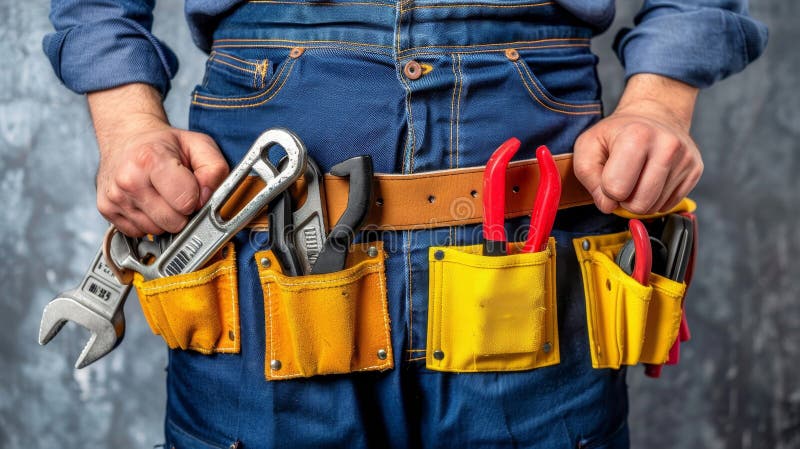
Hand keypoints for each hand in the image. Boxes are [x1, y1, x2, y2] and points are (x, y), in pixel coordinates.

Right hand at [88, 84, 228, 236]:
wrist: (126, 137)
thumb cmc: (164, 143)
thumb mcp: (199, 145)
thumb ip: (214, 170)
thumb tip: (207, 199)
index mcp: (150, 160)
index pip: (186, 202)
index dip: (196, 198)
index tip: (192, 187)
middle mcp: (128, 180)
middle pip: (173, 222)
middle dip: (182, 212)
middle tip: (178, 193)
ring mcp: (114, 197)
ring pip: (156, 231)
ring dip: (165, 218)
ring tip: (161, 194)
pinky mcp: (106, 209)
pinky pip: (139, 232)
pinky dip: (148, 221)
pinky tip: (147, 201)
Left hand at [574, 74, 703, 214]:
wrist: (653, 114)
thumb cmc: (616, 133)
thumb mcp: (588, 145)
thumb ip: (587, 176)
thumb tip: (607, 205)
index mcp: (638, 136)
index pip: (616, 189)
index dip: (606, 189)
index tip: (609, 174)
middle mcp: (668, 146)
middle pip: (639, 204)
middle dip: (625, 200)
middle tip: (623, 180)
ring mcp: (686, 159)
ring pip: (654, 207)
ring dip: (640, 200)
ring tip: (637, 177)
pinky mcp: (695, 170)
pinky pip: (669, 205)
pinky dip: (655, 198)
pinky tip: (652, 178)